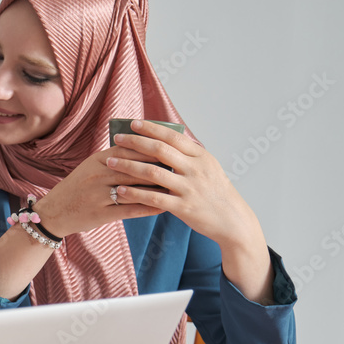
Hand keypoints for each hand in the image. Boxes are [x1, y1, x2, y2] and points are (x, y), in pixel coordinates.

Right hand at [35, 145, 163, 237]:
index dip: (151, 149)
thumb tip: (143, 149)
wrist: (53, 212)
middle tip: (180, 168)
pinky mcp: (101, 214)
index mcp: (97, 160)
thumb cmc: (76, 188)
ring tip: (175, 187)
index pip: (129, 150)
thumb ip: (113, 158)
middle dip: (159, 168)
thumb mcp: (90, 167)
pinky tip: (163, 207)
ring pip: (135, 189)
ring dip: (157, 188)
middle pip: (135, 168)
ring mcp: (98, 195)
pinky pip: (130, 209)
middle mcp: (98, 175)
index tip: (171, 149)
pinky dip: (148, 208)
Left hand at [104, 120, 254, 245]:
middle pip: (160, 150)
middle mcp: (195, 169)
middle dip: (135, 142)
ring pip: (153, 172)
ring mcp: (189, 188)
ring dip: (128, 165)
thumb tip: (169, 138)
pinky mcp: (183, 207)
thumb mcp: (208, 167)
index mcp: (201, 156)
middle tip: (117, 139)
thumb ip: (189, 154)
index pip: (172, 136)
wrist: (232, 220)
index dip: (152, 129)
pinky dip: (135, 192)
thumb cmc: (216, 192)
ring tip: (110, 162)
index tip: (134, 123)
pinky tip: (120, 189)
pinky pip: (153, 197)